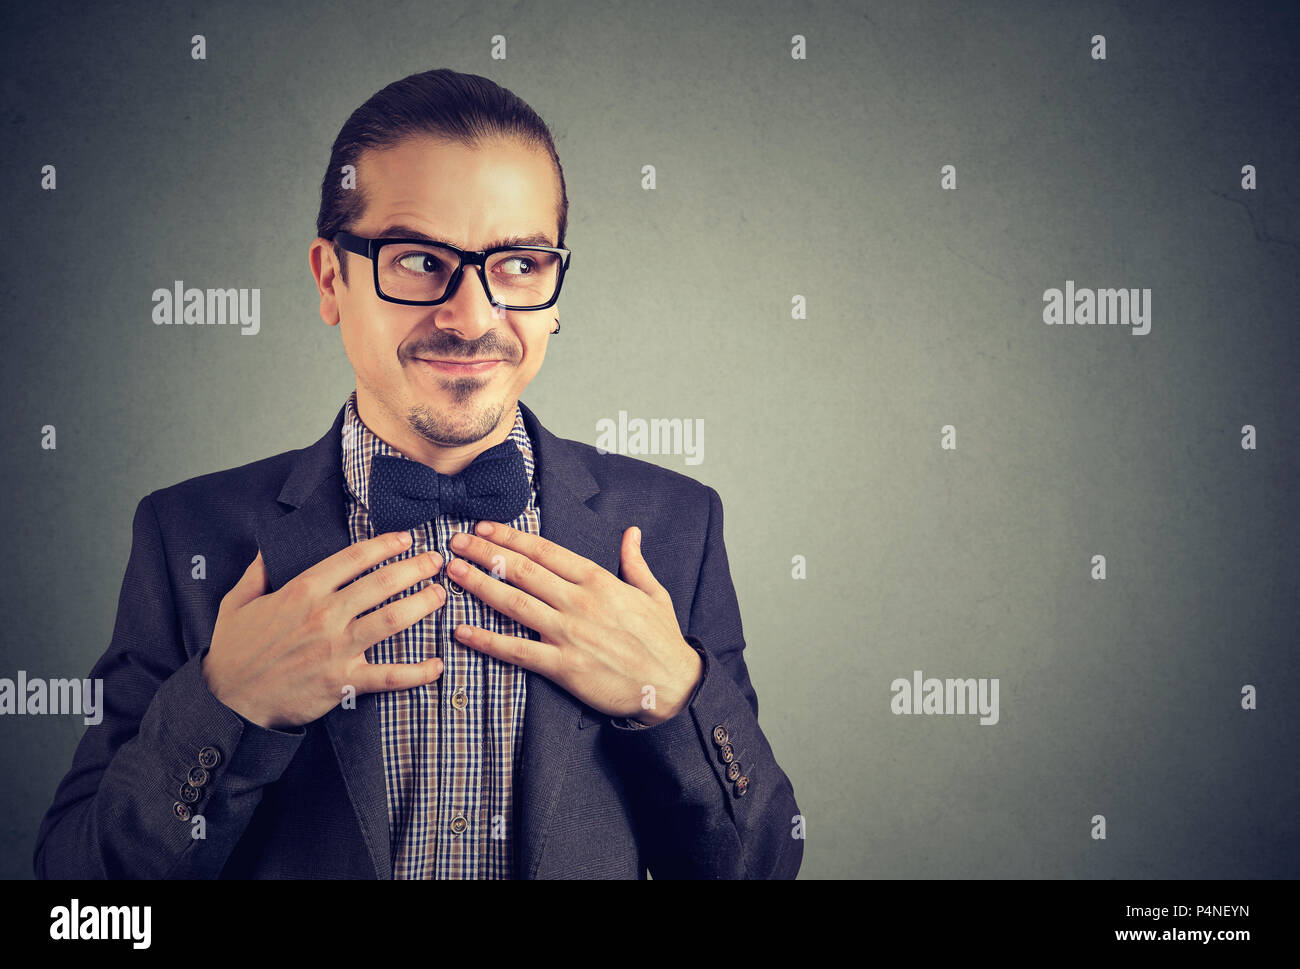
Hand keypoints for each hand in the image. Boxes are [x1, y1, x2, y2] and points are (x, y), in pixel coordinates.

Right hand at [201, 532, 447, 729]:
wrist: (226, 701)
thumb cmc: (233, 651)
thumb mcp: (237, 601)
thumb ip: (258, 571)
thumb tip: (269, 545)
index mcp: (302, 590)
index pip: (353, 558)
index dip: (384, 545)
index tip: (406, 539)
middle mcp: (324, 615)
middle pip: (381, 584)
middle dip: (415, 568)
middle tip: (436, 561)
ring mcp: (336, 649)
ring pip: (391, 620)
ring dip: (422, 605)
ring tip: (441, 596)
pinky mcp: (343, 682)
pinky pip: (388, 676)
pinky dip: (417, 672)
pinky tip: (437, 665)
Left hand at [444, 522, 702, 723]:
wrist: (673, 685)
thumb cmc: (662, 640)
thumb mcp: (654, 593)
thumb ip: (635, 562)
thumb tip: (631, 533)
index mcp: (600, 581)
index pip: (546, 551)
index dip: (512, 537)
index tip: (486, 527)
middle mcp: (580, 602)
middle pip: (523, 570)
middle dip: (485, 552)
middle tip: (456, 541)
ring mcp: (570, 634)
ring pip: (514, 603)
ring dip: (479, 585)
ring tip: (452, 571)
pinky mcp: (563, 667)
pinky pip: (517, 651)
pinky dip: (487, 641)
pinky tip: (462, 631)